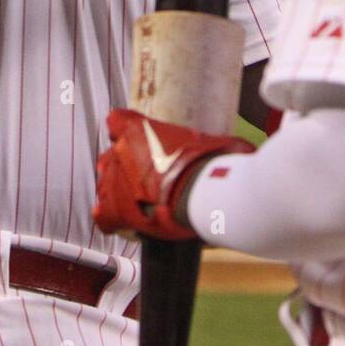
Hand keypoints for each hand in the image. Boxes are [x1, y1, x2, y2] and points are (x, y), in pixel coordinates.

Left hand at [92, 109, 254, 241]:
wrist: (205, 193)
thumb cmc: (214, 164)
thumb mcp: (218, 144)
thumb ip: (220, 145)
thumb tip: (241, 152)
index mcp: (135, 128)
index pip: (116, 122)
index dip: (128, 133)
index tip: (146, 143)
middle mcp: (119, 151)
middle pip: (112, 155)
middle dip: (127, 166)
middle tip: (152, 176)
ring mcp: (114, 180)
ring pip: (105, 183)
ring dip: (120, 191)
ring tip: (143, 201)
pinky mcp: (115, 210)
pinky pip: (103, 216)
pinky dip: (112, 219)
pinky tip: (131, 224)